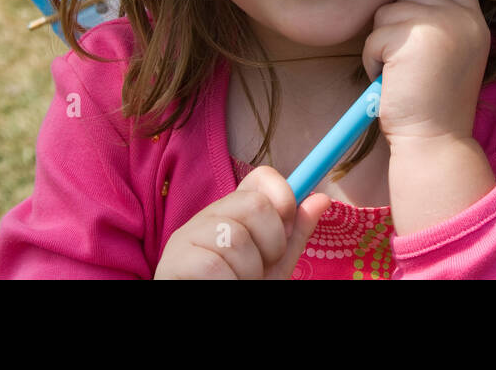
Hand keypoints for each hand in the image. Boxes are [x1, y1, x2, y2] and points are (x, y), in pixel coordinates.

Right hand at [154, 166, 331, 278]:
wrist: (202, 318)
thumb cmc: (238, 288)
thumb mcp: (273, 265)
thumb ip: (294, 235)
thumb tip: (322, 198)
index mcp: (232, 213)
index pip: (262, 177)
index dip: (284, 198)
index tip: (284, 232)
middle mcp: (206, 217)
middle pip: (256, 205)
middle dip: (270, 245)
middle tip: (258, 270)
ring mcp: (186, 237)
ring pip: (236, 239)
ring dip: (248, 273)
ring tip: (237, 283)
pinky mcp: (173, 262)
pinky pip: (214, 265)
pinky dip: (228, 284)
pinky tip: (221, 288)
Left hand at [361, 0, 490, 148]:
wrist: (435, 141)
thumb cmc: (436, 104)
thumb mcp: (456, 54)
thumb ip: (446, 22)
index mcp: (475, 21)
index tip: (418, 28)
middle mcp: (462, 17)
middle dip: (398, 23)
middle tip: (407, 60)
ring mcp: (438, 23)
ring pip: (387, 12)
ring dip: (382, 43)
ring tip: (399, 73)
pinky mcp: (410, 36)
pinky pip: (373, 36)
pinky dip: (372, 60)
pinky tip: (389, 82)